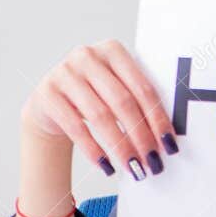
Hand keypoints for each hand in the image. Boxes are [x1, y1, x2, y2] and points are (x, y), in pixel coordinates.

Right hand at [20, 39, 177, 177]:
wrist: (50, 100)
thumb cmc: (94, 94)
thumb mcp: (115, 86)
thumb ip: (138, 99)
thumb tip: (167, 137)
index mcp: (113, 50)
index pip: (142, 88)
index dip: (157, 118)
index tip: (169, 144)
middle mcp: (87, 56)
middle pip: (123, 102)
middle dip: (141, 136)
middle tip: (152, 162)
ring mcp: (64, 73)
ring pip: (100, 116)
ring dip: (120, 146)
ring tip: (133, 167)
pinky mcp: (46, 95)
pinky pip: (76, 127)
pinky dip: (94, 150)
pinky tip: (106, 165)